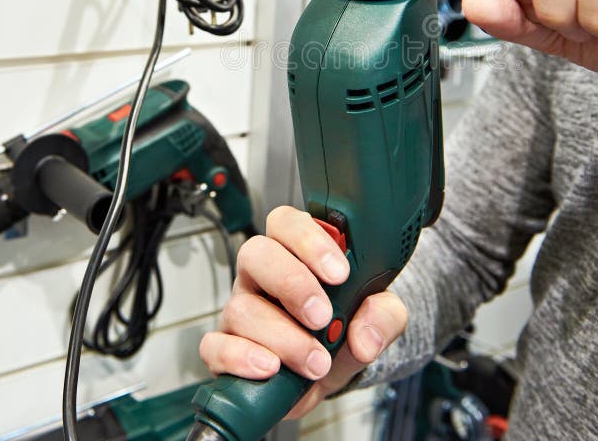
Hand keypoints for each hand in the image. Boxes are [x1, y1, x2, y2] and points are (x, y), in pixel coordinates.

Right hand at [199, 206, 406, 419]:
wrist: (328, 375)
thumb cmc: (345, 330)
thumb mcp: (377, 318)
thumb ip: (383, 316)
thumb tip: (365, 338)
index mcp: (296, 252)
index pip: (287, 223)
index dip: (310, 241)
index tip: (339, 273)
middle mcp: (262, 274)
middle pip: (256, 252)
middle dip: (291, 283)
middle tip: (322, 316)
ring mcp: (240, 309)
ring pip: (241, 307)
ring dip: (283, 337)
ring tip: (315, 361)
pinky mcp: (224, 348)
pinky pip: (214, 346)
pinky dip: (240, 358)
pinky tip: (270, 369)